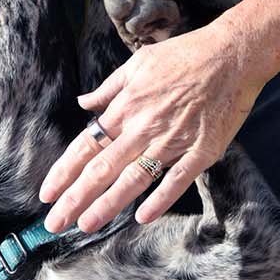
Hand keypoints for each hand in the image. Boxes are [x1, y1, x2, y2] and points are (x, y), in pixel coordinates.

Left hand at [38, 20, 264, 233]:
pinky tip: (142, 217)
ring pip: (133, 178)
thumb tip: (83, 103)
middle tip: (54, 223)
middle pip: (102, 168)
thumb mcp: (139, 63)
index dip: (64, 172)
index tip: (47, 193)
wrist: (232, 54)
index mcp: (126, 107)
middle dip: (75, 198)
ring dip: (107, 204)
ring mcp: (173, 141)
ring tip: (85, 225)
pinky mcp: (201, 150)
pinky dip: (160, 199)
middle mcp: (144, 127)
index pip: (86, 146)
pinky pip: (177, 179)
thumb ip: (109, 87)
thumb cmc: (185, 55)